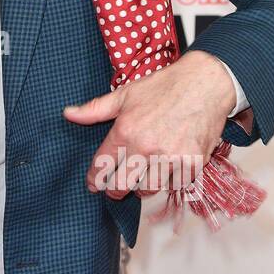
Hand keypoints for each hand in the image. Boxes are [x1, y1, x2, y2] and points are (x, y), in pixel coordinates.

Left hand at [62, 51, 237, 197]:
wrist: (205, 84)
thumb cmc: (165, 87)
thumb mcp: (125, 94)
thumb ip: (95, 109)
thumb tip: (68, 113)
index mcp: (126, 131)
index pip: (102, 165)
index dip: (94, 178)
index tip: (93, 183)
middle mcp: (146, 148)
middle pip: (121, 185)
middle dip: (114, 190)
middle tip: (113, 189)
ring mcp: (170, 158)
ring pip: (148, 189)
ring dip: (141, 187)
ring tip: (140, 180)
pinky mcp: (192, 164)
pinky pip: (174, 185)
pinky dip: (169, 182)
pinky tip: (165, 173)